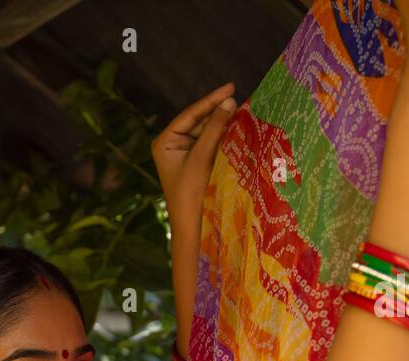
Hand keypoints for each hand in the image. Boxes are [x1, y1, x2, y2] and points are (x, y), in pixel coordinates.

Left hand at [151, 83, 236, 243]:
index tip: (231, 86)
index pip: (191, 114)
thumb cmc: (191, 191)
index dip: (211, 100)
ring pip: (207, 131)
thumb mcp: (202, 156)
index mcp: (164, 141)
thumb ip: (214, 128)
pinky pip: (212, 143)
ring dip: (223, 122)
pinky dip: (224, 136)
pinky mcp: (197, 162)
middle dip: (219, 110)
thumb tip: (229, 101)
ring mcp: (184, 153)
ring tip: (243, 109)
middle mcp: (172, 144)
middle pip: (199, 121)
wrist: (192, 224)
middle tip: (241, 97)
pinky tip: (239, 126)